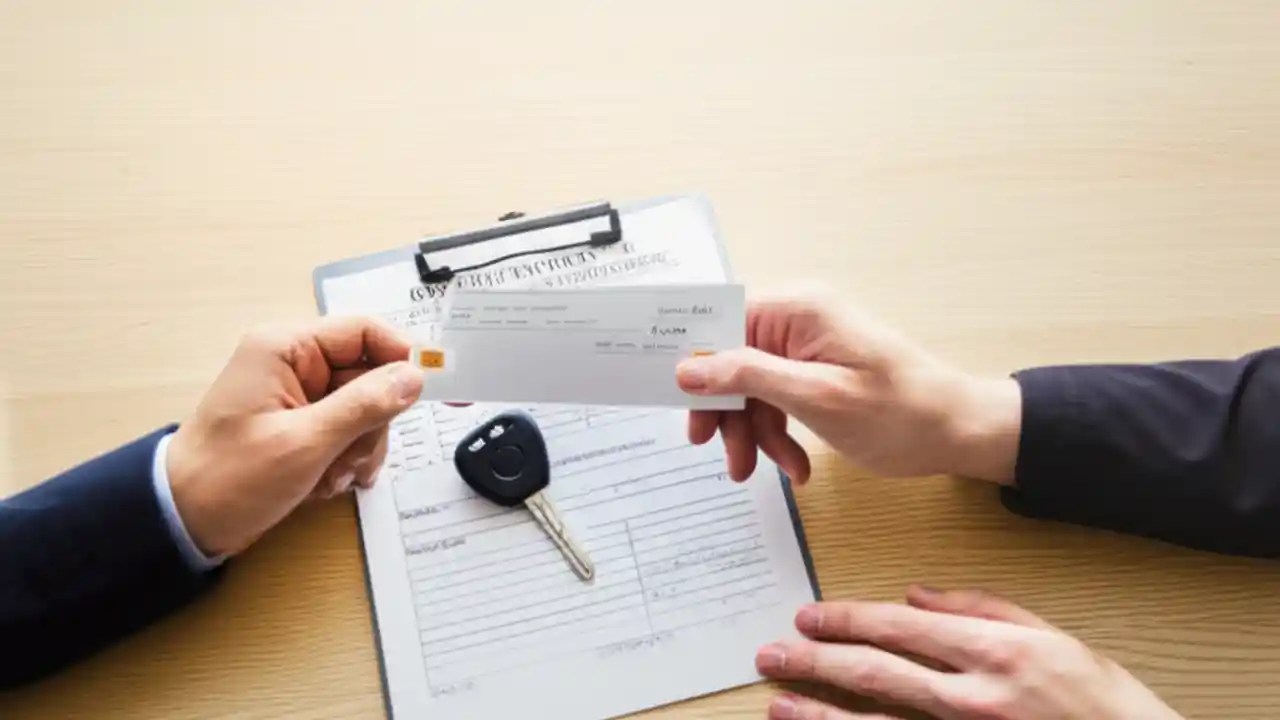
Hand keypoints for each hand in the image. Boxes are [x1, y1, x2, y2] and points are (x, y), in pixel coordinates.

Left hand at [166, 317, 422, 557]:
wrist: (182, 523)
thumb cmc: (228, 478)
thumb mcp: (304, 443)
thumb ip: (363, 406)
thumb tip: (413, 377)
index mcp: (286, 349)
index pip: (363, 331)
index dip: (402, 356)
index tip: (434, 385)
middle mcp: (294, 364)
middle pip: (370, 376)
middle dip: (373, 422)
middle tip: (355, 457)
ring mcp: (298, 396)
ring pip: (365, 409)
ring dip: (360, 448)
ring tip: (332, 476)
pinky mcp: (301, 425)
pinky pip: (348, 432)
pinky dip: (346, 460)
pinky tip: (324, 482)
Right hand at [675, 294, 1021, 482]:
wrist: (957, 433)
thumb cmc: (899, 411)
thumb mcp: (815, 396)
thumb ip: (748, 376)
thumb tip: (690, 366)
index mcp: (798, 309)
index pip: (723, 318)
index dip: (695, 357)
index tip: (675, 396)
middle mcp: (798, 320)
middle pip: (732, 359)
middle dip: (726, 409)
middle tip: (715, 448)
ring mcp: (807, 347)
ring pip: (752, 387)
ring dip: (754, 431)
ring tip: (763, 470)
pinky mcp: (816, 374)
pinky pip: (778, 400)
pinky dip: (780, 434)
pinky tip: (796, 467)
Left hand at [757, 587, 1181, 719]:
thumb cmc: (1106, 702)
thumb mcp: (1055, 639)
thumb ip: (983, 609)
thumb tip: (917, 592)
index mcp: (996, 651)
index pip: (900, 628)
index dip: (847, 620)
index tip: (808, 617)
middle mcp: (976, 697)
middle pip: (875, 674)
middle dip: (815, 662)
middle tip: (770, 654)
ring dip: (820, 715)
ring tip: (777, 704)